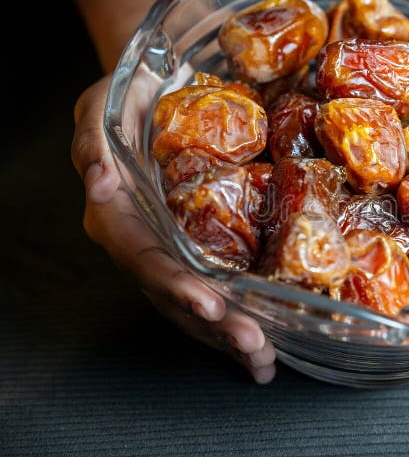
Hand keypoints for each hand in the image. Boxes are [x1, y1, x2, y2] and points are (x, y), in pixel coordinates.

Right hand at [72, 75, 276, 382]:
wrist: (155, 96)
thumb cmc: (128, 100)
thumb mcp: (103, 107)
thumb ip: (94, 142)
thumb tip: (99, 182)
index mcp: (116, 219)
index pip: (144, 259)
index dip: (175, 284)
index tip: (210, 305)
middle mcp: (143, 245)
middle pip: (174, 295)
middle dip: (215, 325)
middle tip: (255, 345)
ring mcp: (171, 252)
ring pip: (195, 304)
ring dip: (229, 335)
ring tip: (265, 360)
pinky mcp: (199, 250)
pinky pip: (216, 289)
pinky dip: (239, 318)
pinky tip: (265, 345)